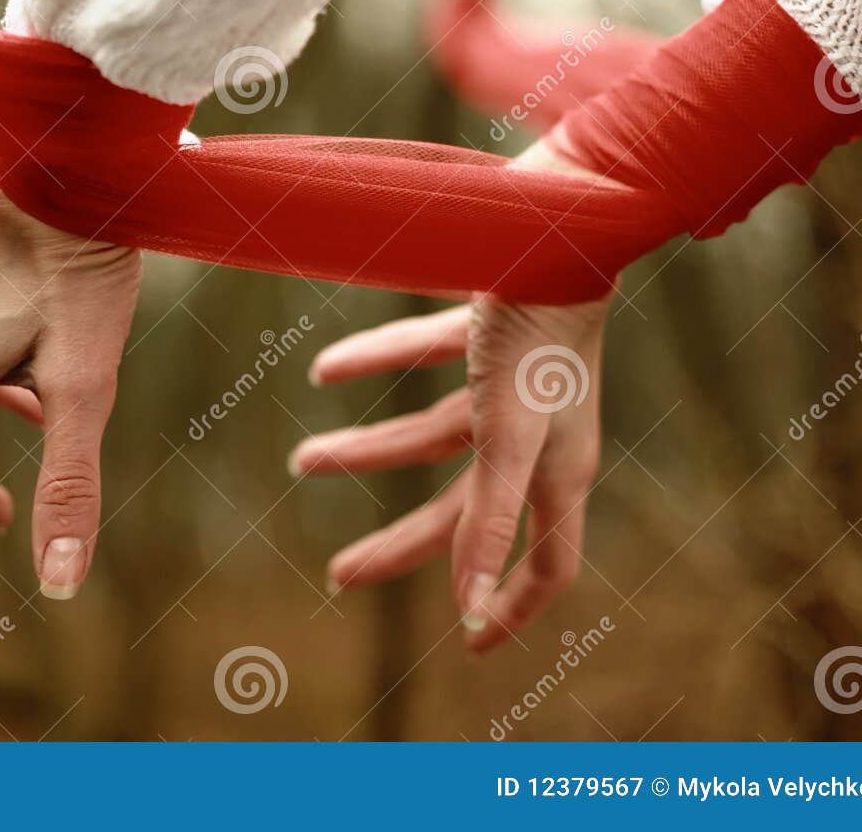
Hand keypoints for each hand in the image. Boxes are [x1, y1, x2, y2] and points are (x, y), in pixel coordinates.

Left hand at [289, 143, 611, 653]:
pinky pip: (426, 355)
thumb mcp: (510, 433)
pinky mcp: (490, 328)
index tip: (468, 646)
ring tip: (303, 461)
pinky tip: (322, 369)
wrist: (557, 216)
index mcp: (556, 470)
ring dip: (368, 450)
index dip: (511, 608)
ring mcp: (514, 382)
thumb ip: (491, 520)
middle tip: (339, 573)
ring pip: (433, 434)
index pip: (545, 565)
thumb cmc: (541, 329)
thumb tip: (467, 611)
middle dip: (401, 544)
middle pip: (465, 511)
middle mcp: (539, 434)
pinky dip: (376, 362)